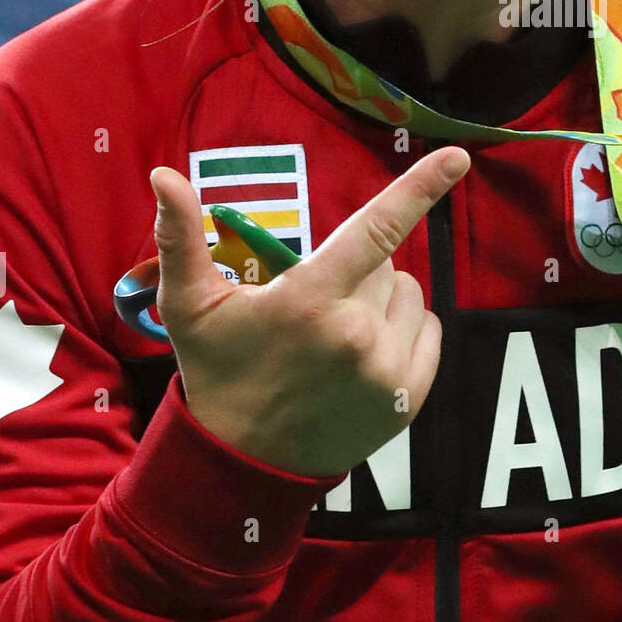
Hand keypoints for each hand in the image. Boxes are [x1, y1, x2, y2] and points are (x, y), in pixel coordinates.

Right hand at [149, 146, 470, 475]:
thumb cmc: (216, 373)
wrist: (241, 465)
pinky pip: (429, 331)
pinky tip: (363, 352)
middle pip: (387, 263)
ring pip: (411, 295)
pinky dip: (405, 331)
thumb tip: (163, 176)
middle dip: (357, 270)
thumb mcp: (188, 306)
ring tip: (337, 330)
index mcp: (310, 300)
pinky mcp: (408, 397)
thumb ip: (181, 238)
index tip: (458, 156)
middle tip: (316, 304)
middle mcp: (356, 333)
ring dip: (382, 300)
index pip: (376, 230)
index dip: (420, 187)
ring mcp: (387, 369)